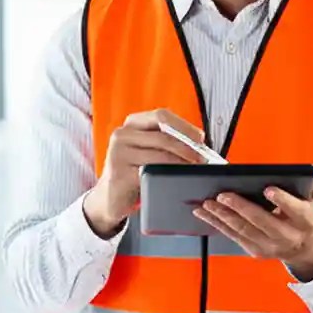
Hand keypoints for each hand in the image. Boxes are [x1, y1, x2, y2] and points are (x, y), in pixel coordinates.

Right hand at [83, 109, 204, 236]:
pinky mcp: (119, 173)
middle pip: (162, 135)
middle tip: (201, 158)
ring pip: (160, 154)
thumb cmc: (134, 171)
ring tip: (193, 169)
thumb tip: (198, 141)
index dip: (184, 126)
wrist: (110, 197)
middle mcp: (122, 134)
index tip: (200, 138)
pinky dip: (169, 174)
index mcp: (132, 124)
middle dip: (187, 146)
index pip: (161, 116)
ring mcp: (118, 153)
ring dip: (182, 162)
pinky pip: (151, 171)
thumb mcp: (146, 150)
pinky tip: (176, 178)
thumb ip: (165, 141)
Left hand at [193, 177, 312, 281]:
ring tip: (208, 203)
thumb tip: (309, 176)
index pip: (296, 210)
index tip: (269, 189)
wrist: (306, 246)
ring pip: (244, 230)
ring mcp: (270, 246)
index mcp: (306, 220)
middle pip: (263, 222)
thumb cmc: (307, 215)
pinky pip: (234, 236)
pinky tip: (205, 213)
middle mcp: (288, 236)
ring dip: (223, 216)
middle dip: (241, 208)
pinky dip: (218, 224)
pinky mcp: (255, 250)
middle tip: (224, 195)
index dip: (283, 200)